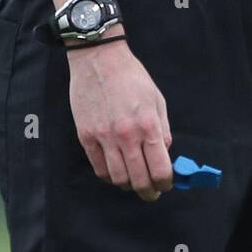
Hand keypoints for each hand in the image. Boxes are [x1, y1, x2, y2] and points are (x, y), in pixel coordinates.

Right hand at [68, 38, 173, 201]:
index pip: (160, 169)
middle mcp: (127, 135)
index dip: (166, 183)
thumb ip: (162, 130)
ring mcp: (104, 137)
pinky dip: (110, 176)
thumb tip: (164, 155)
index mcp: (148, 125)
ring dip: (129, 185)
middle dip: (149, 191)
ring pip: (119, 179)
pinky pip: (99, 168)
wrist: (99, 59)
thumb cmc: (131, 77)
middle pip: (140, 179)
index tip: (166, 185)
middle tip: (152, 192)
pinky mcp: (86, 136)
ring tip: (134, 181)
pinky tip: (117, 172)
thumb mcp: (157, 99)